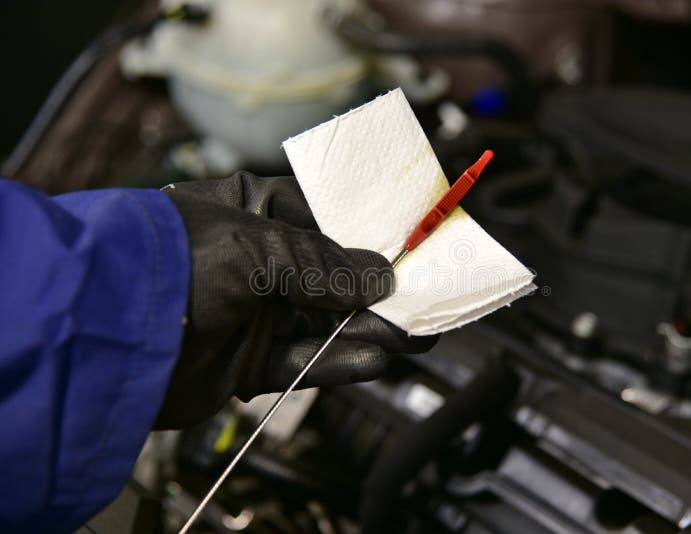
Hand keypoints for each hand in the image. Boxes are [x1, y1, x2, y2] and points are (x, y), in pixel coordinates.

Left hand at [156, 172, 436, 428]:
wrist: (108, 332)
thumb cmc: (178, 263)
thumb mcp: (261, 250)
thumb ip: (327, 266)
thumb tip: (384, 278)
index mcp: (254, 213)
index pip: (326, 220)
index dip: (370, 236)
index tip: (411, 249)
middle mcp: (255, 261)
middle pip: (332, 276)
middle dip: (379, 291)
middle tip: (425, 302)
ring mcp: (252, 313)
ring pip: (323, 322)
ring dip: (368, 330)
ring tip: (415, 337)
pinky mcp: (246, 361)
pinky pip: (302, 361)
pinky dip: (339, 361)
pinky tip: (375, 358)